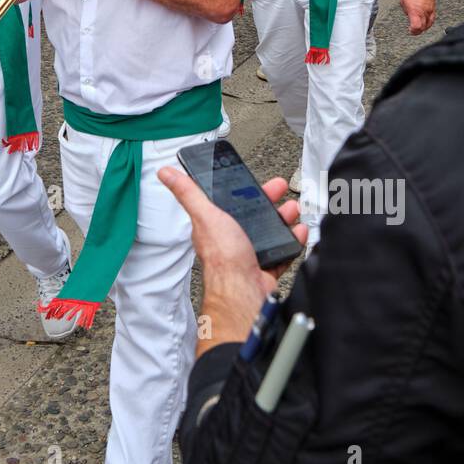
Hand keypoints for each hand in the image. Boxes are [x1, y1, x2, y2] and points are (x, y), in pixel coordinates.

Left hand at [158, 167, 305, 355]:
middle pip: (253, 213)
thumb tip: (167, 173)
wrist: (244, 290)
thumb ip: (188, 192)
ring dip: (282, 218)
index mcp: (216, 225)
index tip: (253, 179)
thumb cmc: (222, 257)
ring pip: (270, 231)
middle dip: (268, 199)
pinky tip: (297, 232)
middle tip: (279, 189)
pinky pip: (282, 250)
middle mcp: (232, 239)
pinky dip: (292, 241)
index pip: (229, 201)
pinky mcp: (266, 266)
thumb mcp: (205, 215)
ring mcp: (250, 253)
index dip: (242, 188)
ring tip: (291, 210)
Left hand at [401, 0, 435, 35]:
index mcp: (415, 12)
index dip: (413, 31)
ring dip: (424, 27)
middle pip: (423, 27)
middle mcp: (424, 12)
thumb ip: (407, 11)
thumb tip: (409, 16)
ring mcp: (430, 10)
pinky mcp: (433, 8)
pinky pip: (432, 18)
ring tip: (419, 27)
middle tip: (414, 30)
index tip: (410, 31)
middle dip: (418, 31)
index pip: (416, 27)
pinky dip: (428, 22)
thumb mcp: (404, 3)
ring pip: (429, 24)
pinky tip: (425, 22)